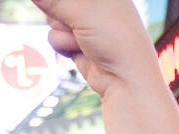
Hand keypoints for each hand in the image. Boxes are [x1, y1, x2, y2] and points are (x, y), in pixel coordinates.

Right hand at [31, 0, 156, 97]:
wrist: (126, 81)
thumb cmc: (114, 39)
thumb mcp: (82, 11)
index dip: (63, 2)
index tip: (65, 9)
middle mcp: (94, 4)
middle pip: (56, 2)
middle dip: (60, 12)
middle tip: (78, 22)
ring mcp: (85, 24)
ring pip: (52, 18)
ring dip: (63, 31)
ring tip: (84, 39)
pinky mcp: (77, 42)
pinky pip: (55, 37)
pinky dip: (64, 45)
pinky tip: (81, 52)